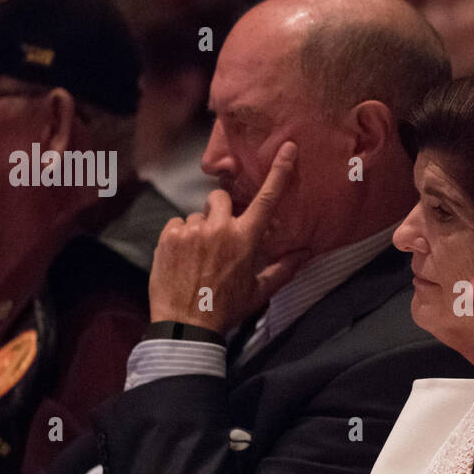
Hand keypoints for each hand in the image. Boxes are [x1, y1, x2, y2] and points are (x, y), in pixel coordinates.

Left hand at [148, 141, 307, 331]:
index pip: (267, 199)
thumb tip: (306, 253)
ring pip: (196, 215)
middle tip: (218, 235)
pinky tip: (182, 259)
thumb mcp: (259, 291)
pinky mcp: (168, 236)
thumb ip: (284, 268)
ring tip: (197, 258)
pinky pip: (176, 225)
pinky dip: (179, 238)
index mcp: (245, 239)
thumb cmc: (226, 309)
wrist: (186, 325)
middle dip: (220, 210)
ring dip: (199, 230)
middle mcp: (219, 228)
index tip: (287, 148)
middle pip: (220, 197)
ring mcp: (192, 231)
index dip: (279, 171)